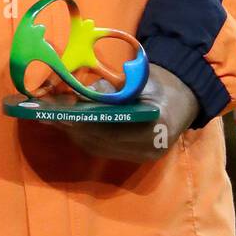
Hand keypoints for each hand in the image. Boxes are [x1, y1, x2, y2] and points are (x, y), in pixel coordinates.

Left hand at [39, 64, 200, 162]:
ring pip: (100, 149)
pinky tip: (70, 125)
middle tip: (49, 116)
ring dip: (75, 134)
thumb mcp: (140, 78)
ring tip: (53, 120)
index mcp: (156, 123)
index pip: (113, 128)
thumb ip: (113, 89)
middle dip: (74, 129)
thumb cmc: (160, 82)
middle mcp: (150, 147)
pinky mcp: (136, 157)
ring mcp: (144, 156)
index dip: (85, 122)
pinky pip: (105, 150)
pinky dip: (86, 138)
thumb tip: (79, 95)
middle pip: (102, 143)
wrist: (185, 95)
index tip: (64, 112)